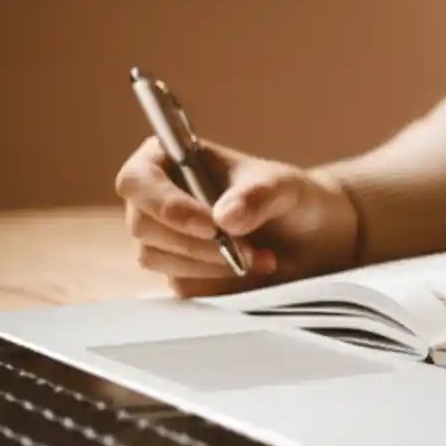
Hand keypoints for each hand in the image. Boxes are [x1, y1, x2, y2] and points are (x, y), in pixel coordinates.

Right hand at [114, 136, 358, 296]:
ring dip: (212, 265)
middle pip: (143, 226)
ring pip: (159, 259)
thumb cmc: (290, 198)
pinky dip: (219, 283)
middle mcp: (157, 198)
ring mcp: (163, 237)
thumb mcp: (284, 187)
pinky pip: (182, 285)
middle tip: (247, 250)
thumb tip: (225, 218)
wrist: (309, 237)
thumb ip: (258, 195)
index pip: (137, 180)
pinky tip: (252, 272)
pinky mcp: (178, 271)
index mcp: (169, 159)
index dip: (166, 205)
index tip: (210, 226)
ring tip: (261, 257)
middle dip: (198, 244)